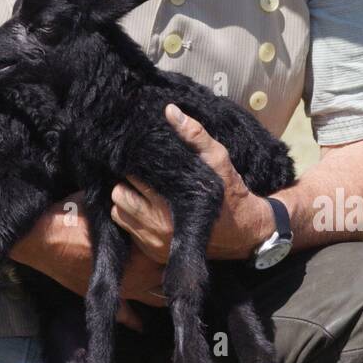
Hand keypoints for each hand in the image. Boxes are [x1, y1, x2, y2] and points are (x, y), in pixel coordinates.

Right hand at [12, 192, 165, 331]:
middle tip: (173, 255)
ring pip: (155, 297)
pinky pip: (127, 315)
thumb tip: (144, 189)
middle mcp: (137, 274)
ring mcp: (123, 290)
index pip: (172, 249)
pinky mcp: (107, 298)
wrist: (44, 238)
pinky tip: (141, 322)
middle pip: (167, 274)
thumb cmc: (74, 215)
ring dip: (160, 289)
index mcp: (141, 249)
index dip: (176, 241)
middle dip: (171, 265)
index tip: (179, 236)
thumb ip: (128, 204)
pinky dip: (135, 319)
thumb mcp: (105, 203)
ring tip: (163, 279)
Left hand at [111, 103, 272, 262]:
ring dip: (126, 199)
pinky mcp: (153, 252)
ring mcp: (154, 241)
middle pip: (119, 193)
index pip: (132, 174)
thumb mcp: (217, 159)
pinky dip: (131, 217)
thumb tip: (170, 111)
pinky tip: (147, 206)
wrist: (244, 231)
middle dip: (128, 181)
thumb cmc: (230, 192)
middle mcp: (158, 224)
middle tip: (142, 173)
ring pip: (118, 211)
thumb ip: (194, 135)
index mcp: (171, 200)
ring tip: (143, 190)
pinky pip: (126, 229)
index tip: (141, 156)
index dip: (134, 162)